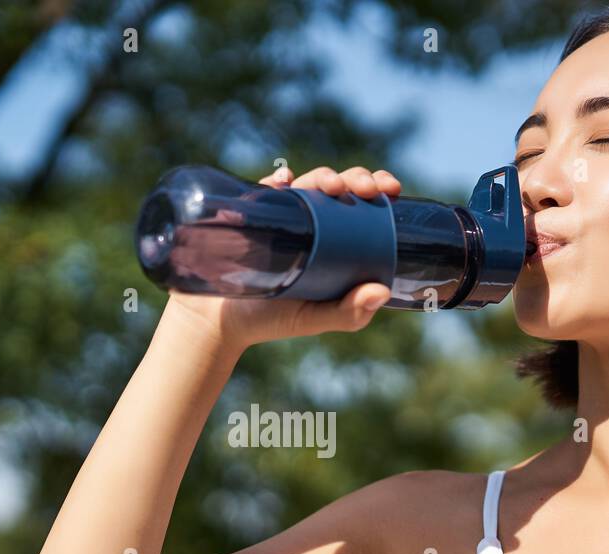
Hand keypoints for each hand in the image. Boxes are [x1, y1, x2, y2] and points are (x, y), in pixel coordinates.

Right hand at [162, 164, 402, 350]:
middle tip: (365, 189)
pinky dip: (275, 181)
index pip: (360, 203)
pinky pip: (263, 190)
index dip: (377, 187)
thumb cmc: (271, 319)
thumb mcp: (315, 319)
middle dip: (355, 177)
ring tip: (330, 187)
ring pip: (306, 183)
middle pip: (337, 186)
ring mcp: (279, 214)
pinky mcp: (249, 213)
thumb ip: (349, 313)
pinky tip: (283, 181)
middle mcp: (309, 220)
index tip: (390, 189)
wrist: (218, 322)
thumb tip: (382, 291)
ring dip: (322, 176)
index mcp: (332, 238)